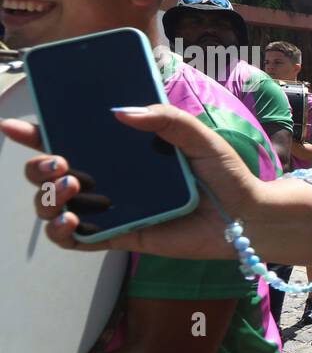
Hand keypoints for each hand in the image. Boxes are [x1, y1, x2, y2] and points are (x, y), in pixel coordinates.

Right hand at [0, 105, 262, 259]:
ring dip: (47, 197)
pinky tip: (71, 222)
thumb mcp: (199, 137)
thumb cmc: (225, 174)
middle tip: (60, 161)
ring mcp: (112, 208)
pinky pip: (78, 240)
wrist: (249, 218)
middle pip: (49, 173)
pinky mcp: (122, 236)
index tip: (15, 125)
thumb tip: (120, 112)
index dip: (36, 132)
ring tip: (72, 187)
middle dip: (38, 166)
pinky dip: (63, 233)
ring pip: (55, 206)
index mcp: (120, 149)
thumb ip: (165, 119)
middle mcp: (109, 178)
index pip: (68, 137)